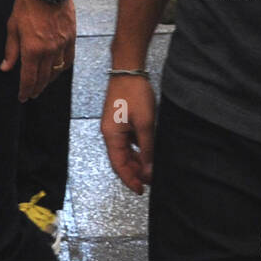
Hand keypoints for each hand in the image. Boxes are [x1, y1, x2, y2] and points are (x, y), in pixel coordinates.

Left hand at [1, 0, 74, 100]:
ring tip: (43, 85)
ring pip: (56, 71)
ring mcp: (61, 45)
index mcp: (31, 49)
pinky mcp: (71, 38)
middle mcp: (48, 51)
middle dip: (36, 89)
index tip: (22, 97)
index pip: (29, 78)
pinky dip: (62, 68)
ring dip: (49, 81)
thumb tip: (6, 67)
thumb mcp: (13, 26)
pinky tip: (57, 70)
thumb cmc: (27, 5)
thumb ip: (11, 50)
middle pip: (43, 78)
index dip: (25, 91)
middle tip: (32, 94)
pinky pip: (68, 59)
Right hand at [100, 75, 155, 193]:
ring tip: (151, 170)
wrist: (129, 70)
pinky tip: (148, 152)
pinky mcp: (121, 120)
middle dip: (134, 172)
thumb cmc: (134, 93)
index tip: (141, 190)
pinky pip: (128, 141)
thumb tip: (148, 170)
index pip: (118, 165)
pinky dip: (137, 150)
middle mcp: (110, 133)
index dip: (129, 180)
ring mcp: (115, 127)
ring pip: (125, 151)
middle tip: (150, 182)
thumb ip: (147, 148)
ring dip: (136, 162)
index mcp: (111, 136)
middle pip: (121, 160)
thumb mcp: (145, 124)